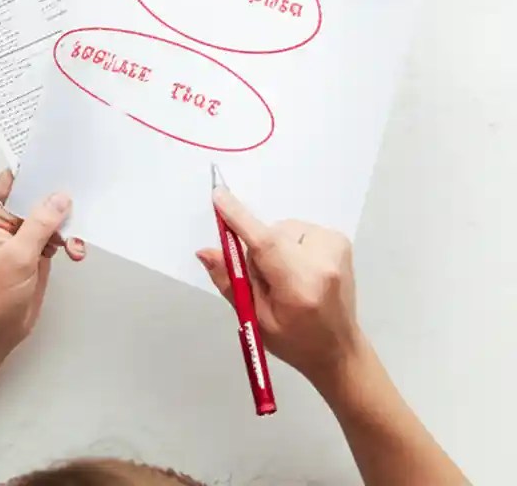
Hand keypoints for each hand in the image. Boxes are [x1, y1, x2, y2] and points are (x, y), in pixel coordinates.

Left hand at [0, 170, 84, 358]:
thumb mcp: (16, 257)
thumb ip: (39, 224)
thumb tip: (59, 198)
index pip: (11, 182)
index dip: (32, 172)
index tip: (58, 163)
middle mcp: (3, 223)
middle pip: (34, 198)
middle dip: (57, 201)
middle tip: (78, 202)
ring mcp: (20, 238)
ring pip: (49, 218)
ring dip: (66, 227)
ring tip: (75, 242)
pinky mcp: (35, 253)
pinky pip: (56, 237)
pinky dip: (69, 241)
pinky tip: (75, 251)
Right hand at [196, 187, 363, 387]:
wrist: (338, 349)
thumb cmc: (295, 340)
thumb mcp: (254, 318)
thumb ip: (230, 281)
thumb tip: (206, 252)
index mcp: (299, 287)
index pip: (264, 244)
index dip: (239, 219)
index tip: (219, 196)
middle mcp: (322, 262)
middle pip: (270, 235)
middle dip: (257, 251)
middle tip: (265, 282)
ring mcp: (336, 248)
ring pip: (282, 230)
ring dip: (274, 247)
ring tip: (285, 278)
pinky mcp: (339, 239)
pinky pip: (297, 230)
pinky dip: (289, 244)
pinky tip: (300, 269)